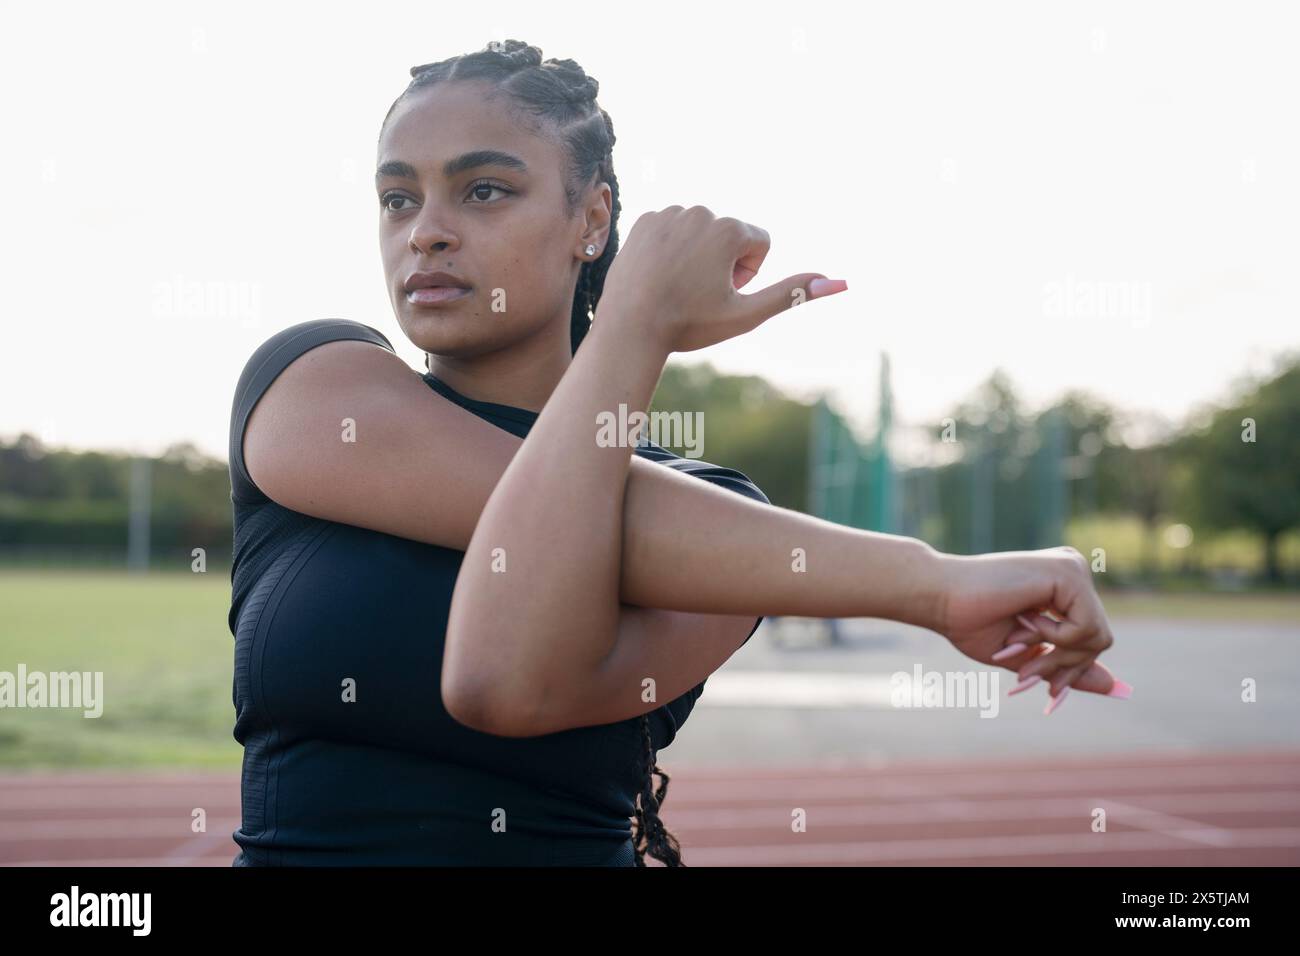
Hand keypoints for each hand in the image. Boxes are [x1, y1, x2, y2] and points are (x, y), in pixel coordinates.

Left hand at [596, 204, 846, 352]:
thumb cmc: (689, 324)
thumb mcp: (746, 314)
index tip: (722, 293)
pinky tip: (657, 274)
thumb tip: (841, 282)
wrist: (630, 326)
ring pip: (700, 234)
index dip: (747, 274)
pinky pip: (673, 231)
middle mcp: (701, 211)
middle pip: (730, 237)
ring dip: (696, 256)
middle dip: (722, 263)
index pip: (760, 244)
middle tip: (697, 293)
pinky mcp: (645, 219)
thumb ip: (793, 294)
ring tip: (675, 285)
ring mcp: (670, 213)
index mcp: (729, 230)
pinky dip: (670, 251)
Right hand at [932, 546, 1129, 710]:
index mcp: (1064, 587)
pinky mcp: (1068, 573)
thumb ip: (1067, 666)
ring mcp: (1073, 568)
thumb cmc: (971, 622)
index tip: (1049, 691)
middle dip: (1065, 667)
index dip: (1072, 669)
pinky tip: (1025, 621)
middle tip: (1026, 676)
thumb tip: (1114, 688)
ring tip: (1018, 645)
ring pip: (1098, 637)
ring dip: (1057, 655)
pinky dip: (1055, 639)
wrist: (940, 597)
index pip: (1093, 638)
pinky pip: (1086, 627)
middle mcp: (1073, 572)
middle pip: (1101, 640)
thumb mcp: (1027, 655)